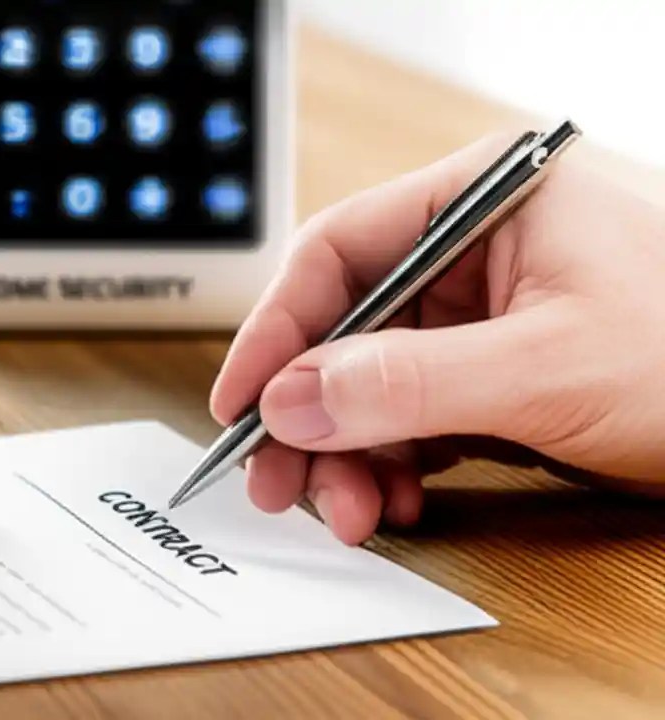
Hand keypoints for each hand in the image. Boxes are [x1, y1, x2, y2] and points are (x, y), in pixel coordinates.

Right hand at [211, 133, 664, 544]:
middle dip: (309, 414)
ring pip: (372, 381)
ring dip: (349, 452)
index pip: (339, 252)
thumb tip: (291, 401)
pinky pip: (412, 412)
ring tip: (354, 513)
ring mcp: (484, 312)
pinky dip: (393, 462)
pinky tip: (396, 502)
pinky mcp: (496, 368)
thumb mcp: (550, 369)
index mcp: (482, 201)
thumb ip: (408, 384)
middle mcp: (473, 250)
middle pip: (345, 326)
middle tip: (281, 484)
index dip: (275, 331)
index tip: (240, 403)